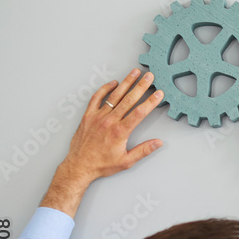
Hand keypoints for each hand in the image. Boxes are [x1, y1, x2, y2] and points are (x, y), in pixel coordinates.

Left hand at [41, 68, 164, 216]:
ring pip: (114, 96)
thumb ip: (143, 150)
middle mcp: (109, 121)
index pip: (139, 113)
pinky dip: (105, 89)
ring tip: (134, 72)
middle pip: (128, 100)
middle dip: (141, 86)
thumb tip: (158, 143)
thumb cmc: (101, 164)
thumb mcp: (126, 161)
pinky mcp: (88, 116)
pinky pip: (96, 98)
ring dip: (126, 82)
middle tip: (149, 76)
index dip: (151, 102)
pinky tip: (114, 83)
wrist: (79, 166)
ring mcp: (98, 117)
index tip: (159, 93)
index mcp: (120, 132)